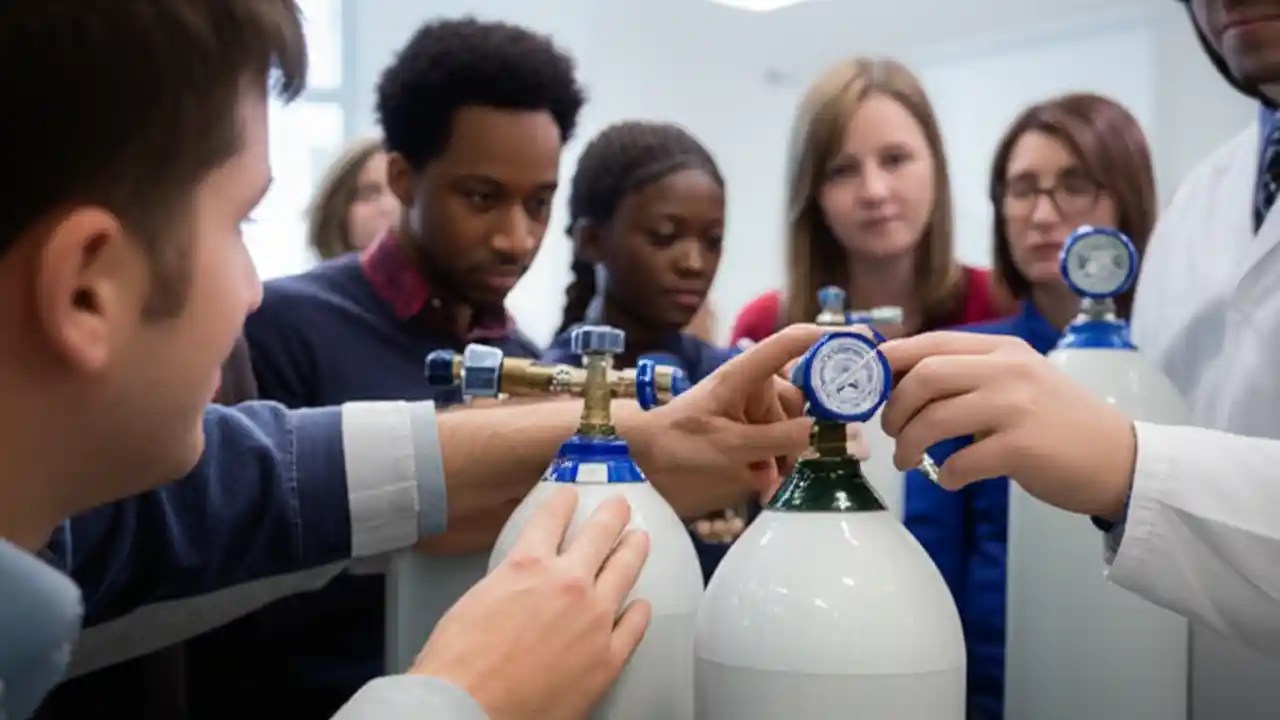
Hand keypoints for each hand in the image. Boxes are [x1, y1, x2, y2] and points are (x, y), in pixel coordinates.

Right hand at [410, 486, 650, 719]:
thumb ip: (509, 583)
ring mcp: (595, 619)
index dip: (564, 501)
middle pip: (600, 534)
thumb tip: (522, 585)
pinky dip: (639, 610)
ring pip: (625, 570)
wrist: (469, 710)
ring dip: (634, 549)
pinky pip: (634, 624)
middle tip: (620, 505)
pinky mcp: (609, 656)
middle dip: (612, 514)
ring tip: (640, 538)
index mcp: (528, 565)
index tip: (570, 494)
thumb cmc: (459, 663)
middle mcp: (568, 583)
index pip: (553, 517)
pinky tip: (641, 604)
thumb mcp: (476, 600)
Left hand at [626, 324, 869, 517]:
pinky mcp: (746, 440)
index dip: (831, 338)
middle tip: (832, 455)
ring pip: (793, 430)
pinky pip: (777, 450)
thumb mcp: (733, 446)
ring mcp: (749, 415)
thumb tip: (843, 437)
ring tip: (773, 483)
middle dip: (813, 429)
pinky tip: (764, 490)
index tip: (868, 344)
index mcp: (745, 375)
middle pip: (803, 398)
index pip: (794, 343)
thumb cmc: (675, 445)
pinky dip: (776, 470)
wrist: (637, 469)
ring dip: (791, 458)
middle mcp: (752, 389)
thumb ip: (787, 440)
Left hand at [877, 331, 1135, 519]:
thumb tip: (902, 382)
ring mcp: (1015, 406)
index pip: (929, 343)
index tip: (868, 386)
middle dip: (893, 407)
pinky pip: (960, 461)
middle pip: (923, 376)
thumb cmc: (1058, 421)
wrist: (1120, 458)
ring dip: (908, 444)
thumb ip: (970, 374)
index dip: (889, 362)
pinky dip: (945, 475)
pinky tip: (949, 479)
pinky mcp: (1022, 447)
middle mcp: (1007, 370)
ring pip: (934, 419)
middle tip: (890, 431)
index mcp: (1001, 349)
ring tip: (906, 460)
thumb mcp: (1018, 380)